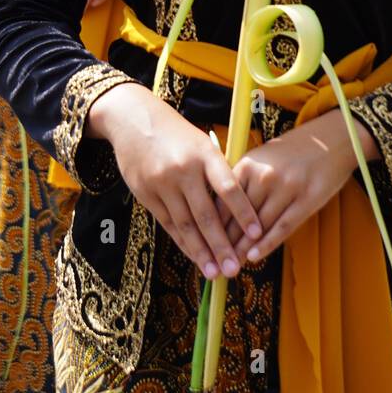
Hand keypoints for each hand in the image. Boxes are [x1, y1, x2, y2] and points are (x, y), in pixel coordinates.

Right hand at [88, 84, 262, 280]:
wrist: (133, 120)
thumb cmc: (176, 133)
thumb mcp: (201, 143)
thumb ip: (216, 172)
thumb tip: (237, 208)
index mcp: (205, 153)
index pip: (229, 188)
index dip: (244, 213)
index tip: (258, 233)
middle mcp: (184, 170)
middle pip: (206, 215)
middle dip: (221, 246)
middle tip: (234, 270)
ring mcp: (162, 183)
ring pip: (186, 225)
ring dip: (201, 252)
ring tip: (215, 272)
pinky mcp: (146, 193)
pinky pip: (168, 224)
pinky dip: (182, 242)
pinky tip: (194, 256)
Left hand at [217, 109, 377, 263]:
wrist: (329, 140)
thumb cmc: (290, 152)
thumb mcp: (260, 158)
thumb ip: (241, 180)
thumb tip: (217, 211)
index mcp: (248, 164)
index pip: (223, 200)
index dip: (212, 225)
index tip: (203, 243)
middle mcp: (265, 176)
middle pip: (238, 216)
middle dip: (225, 242)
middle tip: (213, 262)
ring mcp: (287, 188)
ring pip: (259, 225)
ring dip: (243, 248)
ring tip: (232, 265)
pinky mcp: (307, 200)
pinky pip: (283, 226)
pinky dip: (267, 244)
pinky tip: (255, 257)